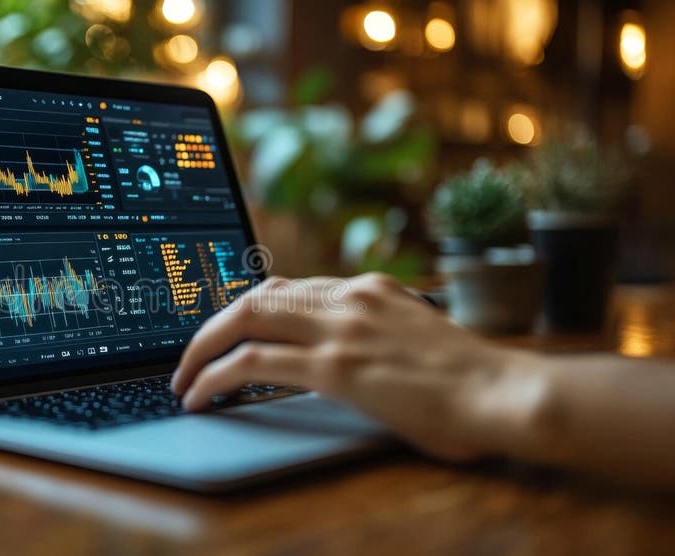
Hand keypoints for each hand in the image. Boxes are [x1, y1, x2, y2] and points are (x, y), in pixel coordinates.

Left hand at [171, 273, 547, 460]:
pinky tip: (199, 395)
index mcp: (368, 288)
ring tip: (182, 378)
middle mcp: (349, 296)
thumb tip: (343, 354)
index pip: (288, 286)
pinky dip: (215, 376)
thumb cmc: (471, 380)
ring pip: (244, 319)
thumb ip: (375, 332)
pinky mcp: (336, 365)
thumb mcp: (416, 337)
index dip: (246, 309)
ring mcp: (340, 327)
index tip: (224, 330)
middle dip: (212, 325)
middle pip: (256, 295)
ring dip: (202, 347)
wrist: (506, 393)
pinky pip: (253, 363)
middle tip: (189, 356)